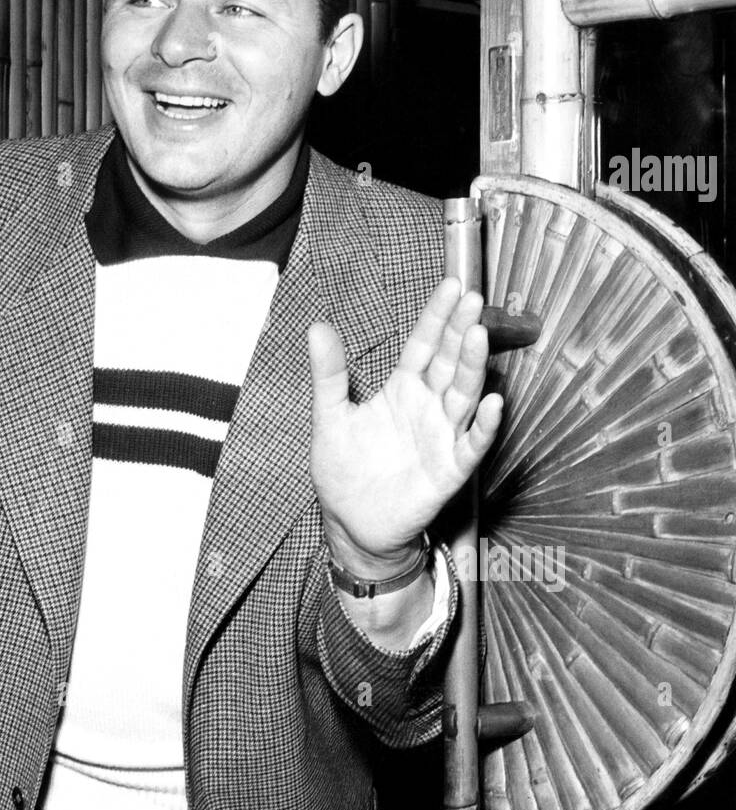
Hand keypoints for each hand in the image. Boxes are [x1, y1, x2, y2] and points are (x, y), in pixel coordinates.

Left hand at [309, 277, 501, 574]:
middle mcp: (428, 407)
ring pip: (463, 395)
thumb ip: (330, 374)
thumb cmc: (344, 469)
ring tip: (478, 336)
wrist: (351, 523)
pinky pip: (471, 444)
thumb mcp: (331, 416)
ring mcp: (442, 436)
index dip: (437, 316)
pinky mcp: (450, 470)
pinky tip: (490, 402)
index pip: (424, 344)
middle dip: (460, 330)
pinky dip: (482, 425)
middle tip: (472, 298)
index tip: (452, 286)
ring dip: (472, 367)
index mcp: (401, 389)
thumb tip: (318, 327)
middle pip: (448, 362)